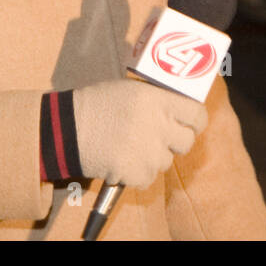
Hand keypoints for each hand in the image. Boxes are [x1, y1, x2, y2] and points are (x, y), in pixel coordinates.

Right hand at [72, 79, 208, 188]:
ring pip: (166, 161)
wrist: (68, 129)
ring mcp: (148, 153)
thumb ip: (158, 97)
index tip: (192, 122)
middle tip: (162, 136)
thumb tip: (180, 105)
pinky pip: (149, 178)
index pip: (197, 115)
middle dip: (177, 140)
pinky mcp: (136, 174)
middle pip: (187, 141)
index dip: (196, 120)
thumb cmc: (98, 104)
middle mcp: (158, 126)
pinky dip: (138, 173)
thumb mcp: (130, 88)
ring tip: (133, 145)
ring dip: (154, 157)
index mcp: (158, 101)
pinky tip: (123, 159)